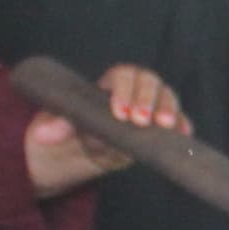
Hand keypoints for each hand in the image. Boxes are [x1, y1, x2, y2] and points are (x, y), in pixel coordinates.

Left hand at [24, 64, 184, 196]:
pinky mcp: (157, 131)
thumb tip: (45, 133)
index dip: (124, 90)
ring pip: (166, 98)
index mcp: (108, 84)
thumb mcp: (55, 126)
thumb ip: (54, 126)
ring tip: (165, 126)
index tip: (119, 113)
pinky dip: (182, 125)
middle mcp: (133, 93)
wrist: (73, 154)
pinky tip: (183, 134)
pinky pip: (176, 122)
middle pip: (150, 82)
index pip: (123, 76)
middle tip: (142, 121)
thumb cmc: (64, 131)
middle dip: (149, 99)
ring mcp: (148, 111)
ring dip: (168, 109)